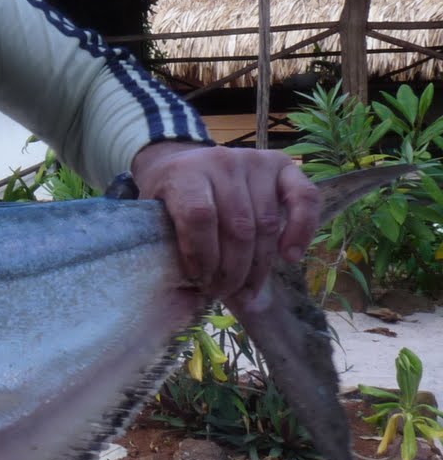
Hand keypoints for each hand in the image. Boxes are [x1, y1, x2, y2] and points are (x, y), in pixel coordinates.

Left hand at [129, 141, 321, 297]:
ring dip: (259, 265)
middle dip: (232, 271)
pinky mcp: (282, 164)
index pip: (199, 216)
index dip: (202, 255)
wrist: (183, 162)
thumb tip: (187, 298)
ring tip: (246, 290)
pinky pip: (305, 197)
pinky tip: (289, 257)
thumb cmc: (170, 196)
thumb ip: (167, 244)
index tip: (198, 280)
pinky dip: (302, 230)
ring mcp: (254, 161)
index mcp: (185, 172)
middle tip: (222, 293)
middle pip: (237, 227)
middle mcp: (222, 161)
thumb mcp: (155, 214)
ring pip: (266, 223)